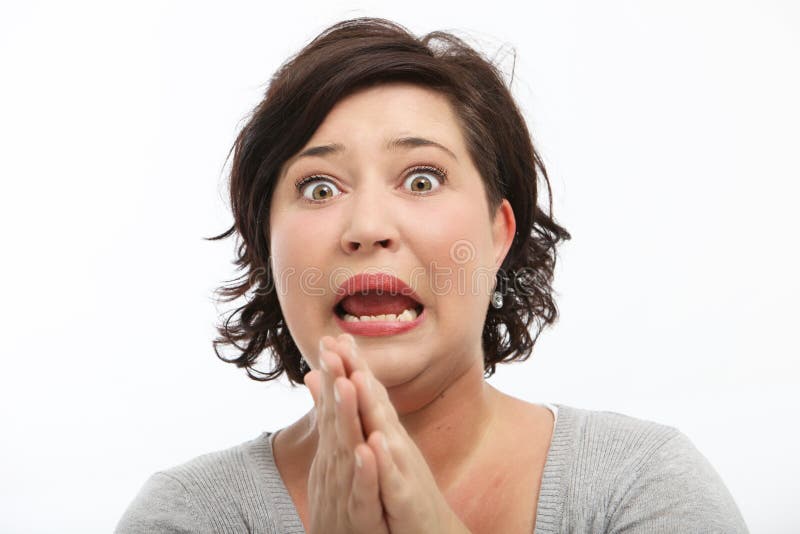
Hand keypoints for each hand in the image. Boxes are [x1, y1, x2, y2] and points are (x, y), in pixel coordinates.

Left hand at [313, 334, 470, 533]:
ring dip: (371, 406)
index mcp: (386, 435)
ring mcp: (403, 470)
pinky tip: (373, 442)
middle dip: (357, 372)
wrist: (434, 533)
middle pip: (374, 403)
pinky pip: (392, 479)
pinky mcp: (406, 499)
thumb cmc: (404, 492)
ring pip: (384, 433)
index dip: (350, 366)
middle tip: (340, 343)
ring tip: (354, 378)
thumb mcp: (378, 455)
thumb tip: (342, 393)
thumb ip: (361, 423)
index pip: (366, 395)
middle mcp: (396, 445)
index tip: (332, 337)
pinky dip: (382, 460)